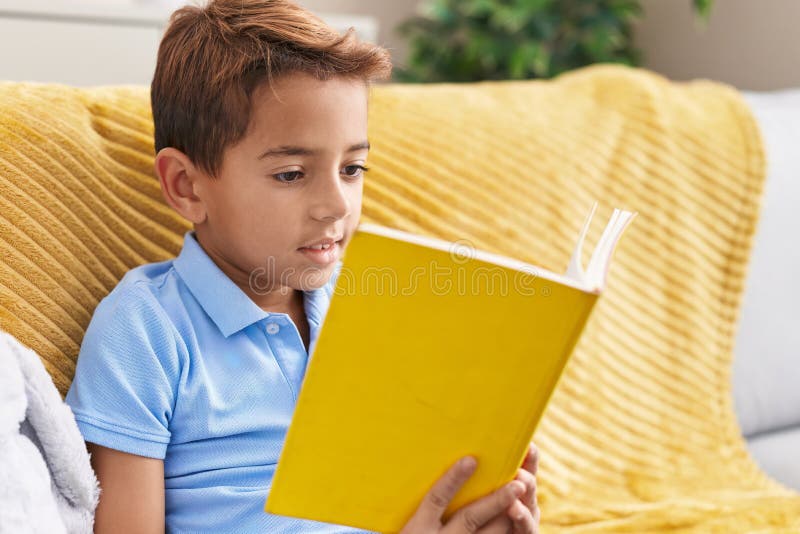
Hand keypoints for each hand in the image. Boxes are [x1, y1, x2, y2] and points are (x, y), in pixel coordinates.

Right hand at [399, 452, 537, 533]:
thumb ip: (419, 506)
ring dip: (504, 519)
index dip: (453, 479)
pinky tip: (514, 524)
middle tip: (517, 484)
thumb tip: (430, 469)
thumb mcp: (406, 526)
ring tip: (520, 501)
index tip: (471, 460)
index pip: (436, 499)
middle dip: (495, 501)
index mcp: (417, 528)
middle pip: (469, 518)